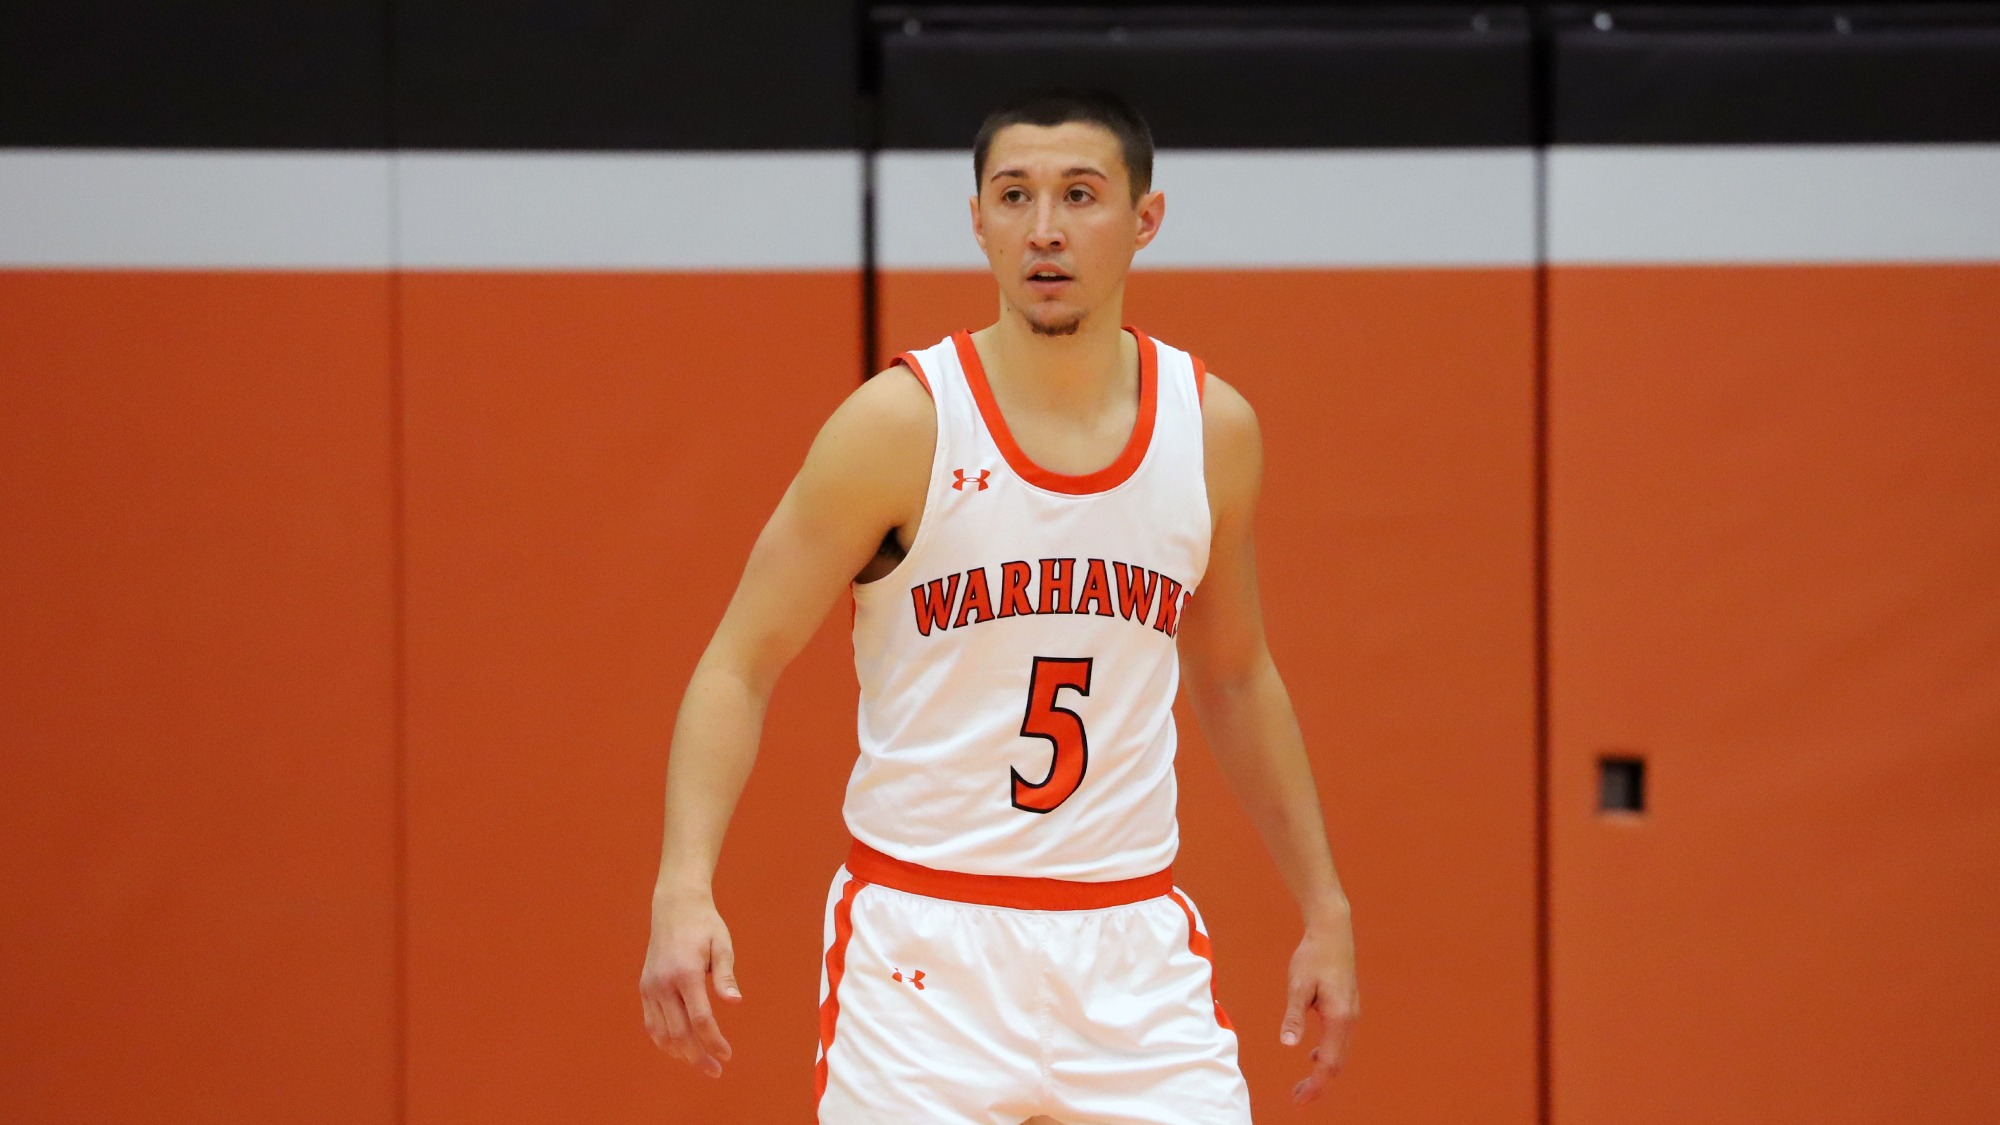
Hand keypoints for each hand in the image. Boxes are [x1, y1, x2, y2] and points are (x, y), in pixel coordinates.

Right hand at [640, 891, 740, 1076]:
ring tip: (699, 1063)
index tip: (727, 1055)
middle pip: (679, 1032)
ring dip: (679, 1053)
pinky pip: (652, 1022)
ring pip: (661, 1032)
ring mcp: (650, 986)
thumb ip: (726, 976)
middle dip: (697, 1056)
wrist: (675, 907)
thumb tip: (735, 1003)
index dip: (713, 1041)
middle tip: (715, 1070)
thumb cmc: (705, 926)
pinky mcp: (645, 987)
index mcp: (685, 973)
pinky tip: (679, 1049)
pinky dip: (664, 1040)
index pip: (700, 1019)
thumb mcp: (722, 945)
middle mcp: (663, 983)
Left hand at [1279, 911, 1357, 1105]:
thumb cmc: (1314, 956)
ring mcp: (1351, 1015)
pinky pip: (1340, 1041)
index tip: (1299, 1100)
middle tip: (1297, 1099)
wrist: (1333, 931)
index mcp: (1339, 1018)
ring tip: (1304, 1085)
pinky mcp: (1348, 1008)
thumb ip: (1294, 1016)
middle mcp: (1350, 1020)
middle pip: (1336, 1064)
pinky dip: (1327, 1055)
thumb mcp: (1297, 985)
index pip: (1328, 1063)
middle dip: (1318, 1084)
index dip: (1315, 1085)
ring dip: (1323, 1071)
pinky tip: (1313, 1056)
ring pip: (1339, 1053)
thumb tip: (1289, 1045)